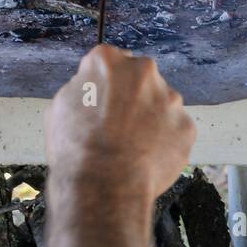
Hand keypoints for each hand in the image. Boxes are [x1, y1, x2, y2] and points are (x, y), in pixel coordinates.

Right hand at [45, 45, 195, 205]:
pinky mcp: (186, 126)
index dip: (105, 85)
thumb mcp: (60, 106)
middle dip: (132, 97)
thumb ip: (83, 87)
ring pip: (161, 103)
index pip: (110, 62)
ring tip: (133, 147)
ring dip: (151, 118)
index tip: (103, 102)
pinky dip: (165, 142)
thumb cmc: (76, 149)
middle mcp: (142, 71)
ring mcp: (169, 98)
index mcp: (106, 60)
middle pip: (140, 79)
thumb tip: (93, 89)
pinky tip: (147, 157)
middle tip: (119, 125)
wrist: (105, 186)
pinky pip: (175, 130)